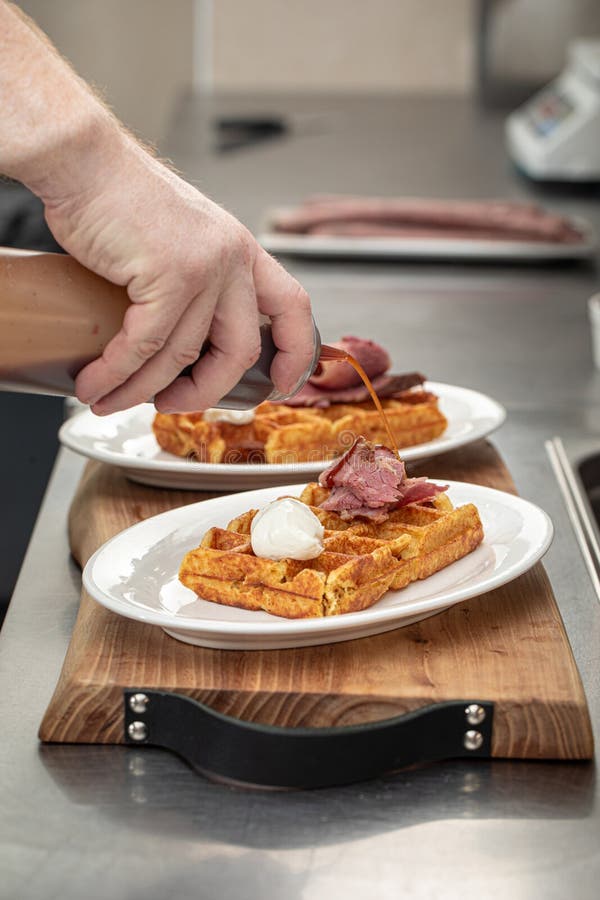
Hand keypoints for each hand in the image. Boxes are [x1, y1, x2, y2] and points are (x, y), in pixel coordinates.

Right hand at [42, 134, 313, 414]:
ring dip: (141, 389)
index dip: (294, 351)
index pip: (293, 306)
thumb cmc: (118, 198)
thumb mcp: (180, 239)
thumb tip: (183, 340)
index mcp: (242, 251)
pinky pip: (146, 345)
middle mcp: (233, 259)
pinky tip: (96, 383)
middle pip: (241, 350)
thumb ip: (197, 282)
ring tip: (109, 400)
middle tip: (172, 404)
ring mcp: (205, 267)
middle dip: (206, 392)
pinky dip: (117, 372)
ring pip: (183, 355)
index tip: (282, 384)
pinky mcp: (169, 275)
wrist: (83, 160)